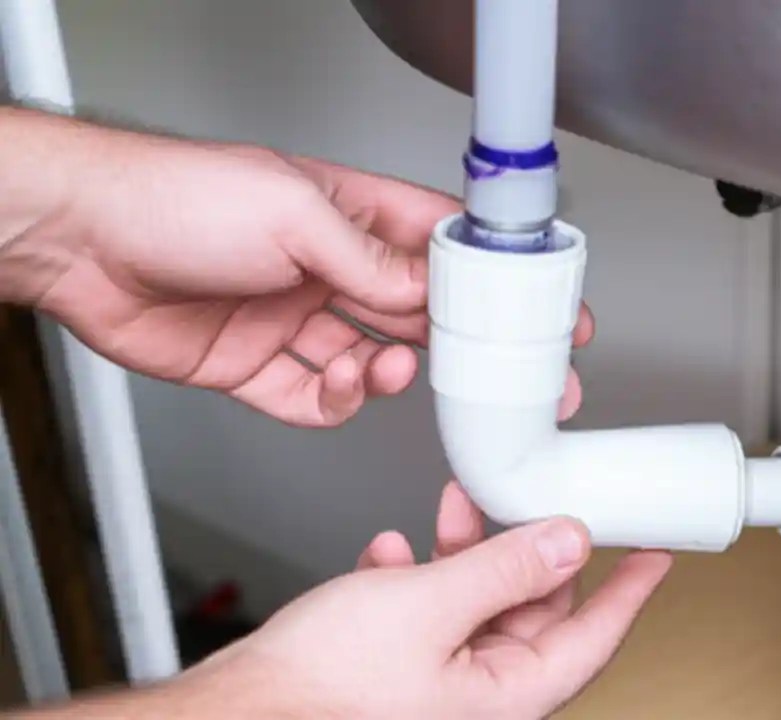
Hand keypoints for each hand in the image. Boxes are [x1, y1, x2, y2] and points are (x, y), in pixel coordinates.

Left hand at [1, 109, 591, 425]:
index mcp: (348, 214)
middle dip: (461, 343)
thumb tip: (425, 291)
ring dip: (389, 371)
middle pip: (416, 311)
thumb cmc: (175, 197)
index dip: (495, 275)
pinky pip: (314, 398)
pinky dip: (335, 400)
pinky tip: (337, 385)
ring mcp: (294, 318)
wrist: (80, 242)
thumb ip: (369, 261)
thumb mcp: (295, 214)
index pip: (441, 244)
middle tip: (502, 373)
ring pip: (371, 360)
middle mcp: (326, 267)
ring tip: (390, 366)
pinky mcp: (256, 366)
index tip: (541, 303)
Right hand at [170, 484, 671, 719]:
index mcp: (504, 699)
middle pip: (534, 614)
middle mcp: (478, 699)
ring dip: (467, 556)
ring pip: (478, 608)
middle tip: (528, 503)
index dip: (629, 591)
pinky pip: (430, 619)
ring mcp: (437, 687)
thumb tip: (565, 543)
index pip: (593, 638)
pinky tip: (391, 556)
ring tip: (452, 512)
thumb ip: (504, 571)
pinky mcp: (398, 674)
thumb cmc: (313, 691)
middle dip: (526, 550)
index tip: (655, 554)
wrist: (233, 715)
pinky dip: (418, 582)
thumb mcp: (428, 607)